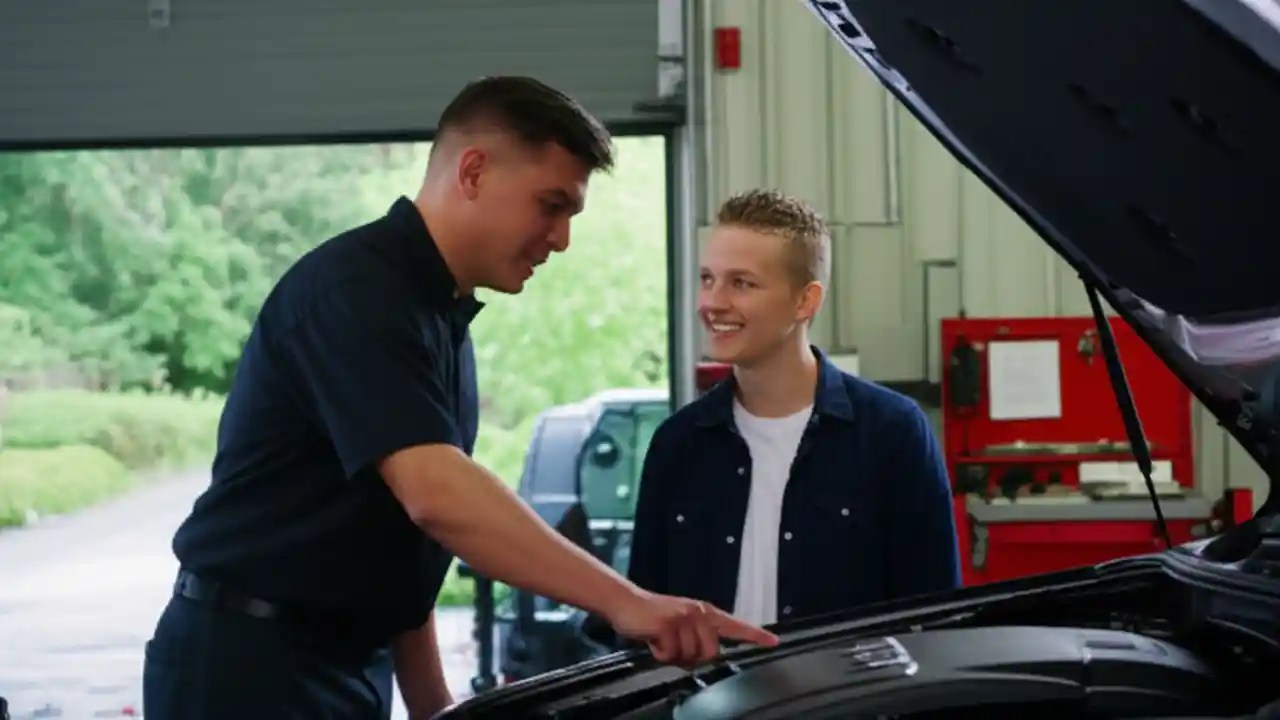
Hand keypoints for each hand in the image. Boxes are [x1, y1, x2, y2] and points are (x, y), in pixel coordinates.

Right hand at [604, 588, 779, 666]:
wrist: (625, 602)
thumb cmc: (652, 618)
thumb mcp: (680, 626)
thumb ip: (697, 638)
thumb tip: (705, 658)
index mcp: (704, 612)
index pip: (734, 625)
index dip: (754, 635)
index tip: (772, 641)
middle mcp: (698, 612)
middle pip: (710, 653)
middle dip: (691, 657)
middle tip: (673, 646)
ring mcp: (684, 617)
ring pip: (690, 656)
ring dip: (673, 655)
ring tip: (662, 639)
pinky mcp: (668, 624)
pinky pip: (671, 655)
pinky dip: (660, 654)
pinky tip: (653, 639)